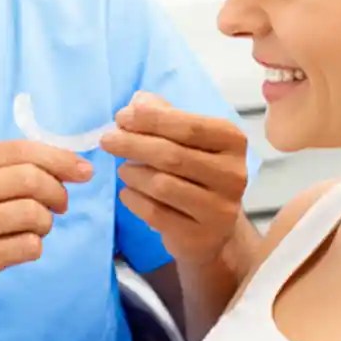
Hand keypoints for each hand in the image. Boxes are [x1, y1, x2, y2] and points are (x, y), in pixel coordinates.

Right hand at [0, 141, 93, 324]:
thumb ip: (6, 171)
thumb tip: (69, 165)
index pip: (22, 150)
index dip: (60, 159)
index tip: (84, 172)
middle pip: (32, 179)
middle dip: (58, 193)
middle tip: (60, 207)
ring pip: (33, 213)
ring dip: (46, 224)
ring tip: (33, 230)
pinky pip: (28, 247)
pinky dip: (34, 248)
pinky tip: (17, 250)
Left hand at [102, 92, 248, 263]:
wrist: (212, 229)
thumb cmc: (195, 172)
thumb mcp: (187, 138)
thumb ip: (163, 114)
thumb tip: (137, 103)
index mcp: (232, 142)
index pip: (189, 126)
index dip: (151, 119)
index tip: (122, 117)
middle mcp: (233, 175)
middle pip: (172, 155)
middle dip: (133, 144)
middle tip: (107, 140)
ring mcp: (219, 209)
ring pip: (162, 185)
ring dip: (133, 173)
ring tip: (124, 169)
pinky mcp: (199, 236)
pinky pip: (154, 213)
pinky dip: (133, 199)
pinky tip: (128, 192)